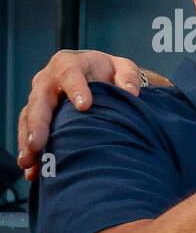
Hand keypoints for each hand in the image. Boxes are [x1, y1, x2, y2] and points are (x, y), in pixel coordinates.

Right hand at [17, 49, 141, 179]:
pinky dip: (29, 149)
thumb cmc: (111, 72)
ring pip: (29, 117)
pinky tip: (31, 169)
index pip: (70, 74)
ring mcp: (40, 97)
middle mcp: (48, 79)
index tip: (84, 106)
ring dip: (27, 140)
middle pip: (40, 100)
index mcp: (70, 63)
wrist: (99, 74)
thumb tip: (132, 93)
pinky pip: (28, 130)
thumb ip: (128, 77)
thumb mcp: (123, 68)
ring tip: (29, 162)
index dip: (76, 89)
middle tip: (39, 144)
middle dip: (39, 123)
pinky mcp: (36, 113)